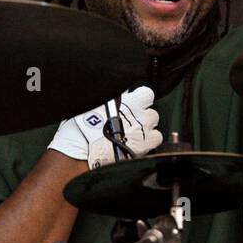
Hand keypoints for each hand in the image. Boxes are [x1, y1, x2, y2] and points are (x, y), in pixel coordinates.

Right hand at [48, 86, 162, 168]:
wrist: (87, 148)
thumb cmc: (86, 126)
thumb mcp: (95, 105)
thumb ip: (111, 101)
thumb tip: (115, 97)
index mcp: (130, 102)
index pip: (147, 94)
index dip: (141, 100)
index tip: (135, 104)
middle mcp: (140, 115)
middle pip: (151, 112)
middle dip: (144, 117)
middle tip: (132, 123)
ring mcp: (145, 130)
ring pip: (155, 126)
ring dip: (147, 129)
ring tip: (134, 135)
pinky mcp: (146, 145)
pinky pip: (156, 140)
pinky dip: (150, 142)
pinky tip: (138, 145)